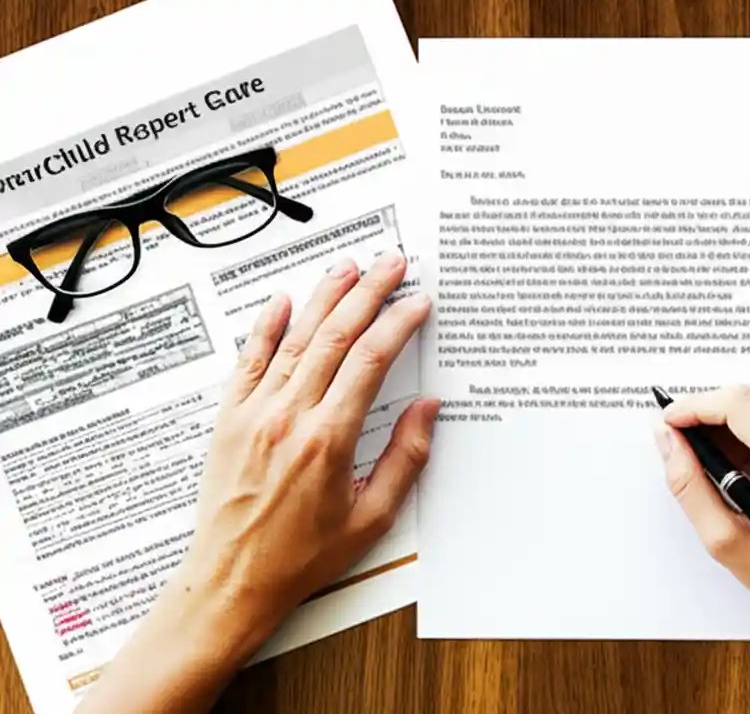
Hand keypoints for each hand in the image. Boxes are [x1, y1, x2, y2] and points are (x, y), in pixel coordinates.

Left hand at [78, 252, 436, 713]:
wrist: (232, 579)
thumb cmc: (303, 557)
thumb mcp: (371, 518)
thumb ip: (404, 459)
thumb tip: (427, 409)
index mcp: (328, 440)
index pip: (371, 362)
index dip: (398, 323)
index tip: (418, 301)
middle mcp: (289, 417)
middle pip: (336, 336)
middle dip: (368, 293)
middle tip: (392, 263)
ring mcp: (254, 413)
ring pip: (295, 339)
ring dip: (325, 298)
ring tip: (349, 267)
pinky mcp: (229, 419)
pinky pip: (248, 361)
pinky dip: (266, 327)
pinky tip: (282, 300)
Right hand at [654, 386, 749, 712]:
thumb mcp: (727, 542)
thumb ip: (689, 485)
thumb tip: (668, 440)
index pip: (739, 404)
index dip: (695, 406)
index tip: (670, 420)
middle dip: (709, 414)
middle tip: (682, 442)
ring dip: (731, 424)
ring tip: (711, 461)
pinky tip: (741, 464)